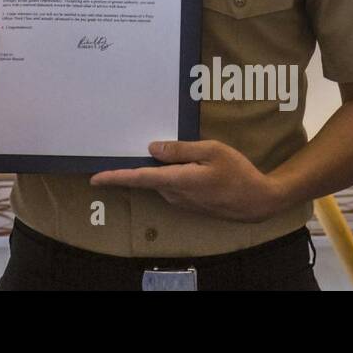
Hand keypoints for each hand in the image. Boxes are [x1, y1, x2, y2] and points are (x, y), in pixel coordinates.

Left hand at [89, 140, 284, 222]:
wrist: (258, 201)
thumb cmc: (237, 172)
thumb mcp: (211, 151)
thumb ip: (180, 150)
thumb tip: (152, 149)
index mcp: (178, 180)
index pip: (139, 178)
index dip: (115, 178)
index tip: (95, 178)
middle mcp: (175, 194)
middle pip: (146, 179)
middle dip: (131, 168)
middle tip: (117, 151)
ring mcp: (182, 201)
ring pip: (159, 182)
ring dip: (152, 171)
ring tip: (149, 151)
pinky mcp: (188, 203)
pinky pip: (170, 186)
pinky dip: (165, 175)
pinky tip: (172, 164)